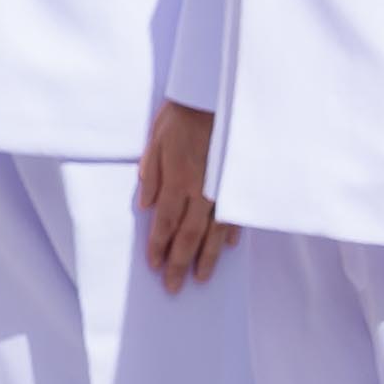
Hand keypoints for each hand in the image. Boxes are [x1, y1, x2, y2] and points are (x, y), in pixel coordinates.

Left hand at [133, 99, 234, 291]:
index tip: (155, 267)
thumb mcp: (156, 140)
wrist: (217, 95)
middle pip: (189, 236)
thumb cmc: (182, 115)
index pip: (164, 224)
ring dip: (207, 258)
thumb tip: (145, 206)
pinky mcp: (238, 182)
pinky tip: (229, 247)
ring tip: (202, 278)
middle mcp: (201, 191)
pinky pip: (236, 215)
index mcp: (176, 180)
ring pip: (215, 233)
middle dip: (180, 264)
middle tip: (175, 288)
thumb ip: (151, 174)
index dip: (158, 248)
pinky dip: (232, 233)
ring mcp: (223, 189)